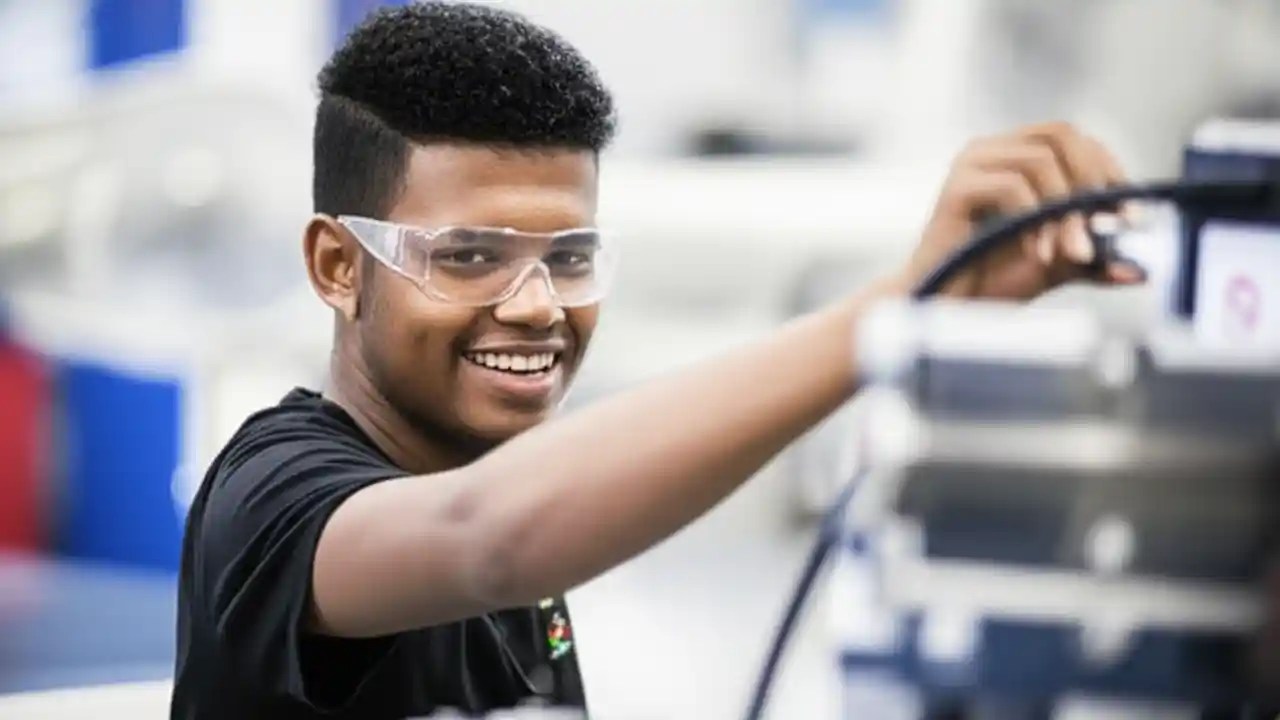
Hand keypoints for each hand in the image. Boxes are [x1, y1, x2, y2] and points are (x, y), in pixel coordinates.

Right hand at [902, 122, 1146, 299]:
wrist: (942, 309)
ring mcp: (970, 164)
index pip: (1075, 139)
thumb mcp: (1056, 265)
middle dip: (1092, 181)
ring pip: (1040, 160)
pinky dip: (1035, 220)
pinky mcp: (956, 187)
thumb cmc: (988, 282)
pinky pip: (1012, 186)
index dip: (1109, 170)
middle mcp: (991, 150)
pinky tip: (1037, 254)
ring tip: (1073, 253)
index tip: (1131, 216)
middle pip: (1061, 134)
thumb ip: (1094, 260)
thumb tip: (1142, 272)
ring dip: (1067, 209)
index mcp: (1014, 156)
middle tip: (1108, 230)